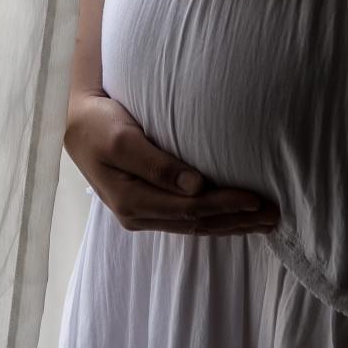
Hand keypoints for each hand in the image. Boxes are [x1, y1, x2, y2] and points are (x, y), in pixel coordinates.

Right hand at [64, 90, 279, 234]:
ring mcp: (143, 212)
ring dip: (230, 222)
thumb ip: (158, 165)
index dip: (225, 206)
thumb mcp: (123, 140)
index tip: (256, 199)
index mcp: (132, 202)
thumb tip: (196, 186)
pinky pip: (187, 216)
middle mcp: (139, 214)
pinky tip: (233, 216)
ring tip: (263, 220)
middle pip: (197, 222)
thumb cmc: (98, 125)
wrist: (73, 123)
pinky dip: (214, 217)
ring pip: (195, 224)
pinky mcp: (148, 202)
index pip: (191, 209)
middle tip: (274, 215)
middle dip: (236, 220)